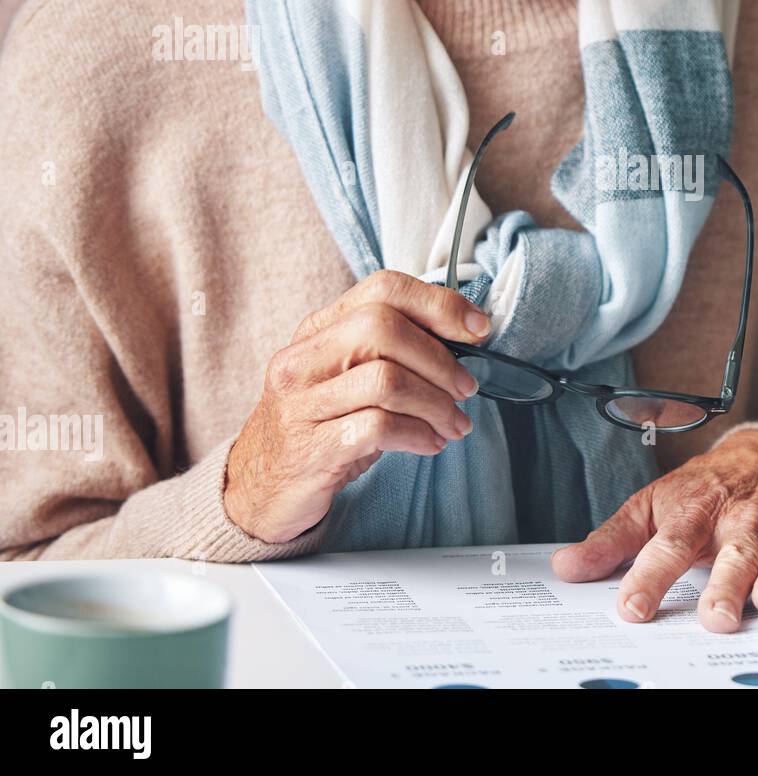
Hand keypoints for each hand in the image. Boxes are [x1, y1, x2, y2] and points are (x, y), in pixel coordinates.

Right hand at [225, 269, 490, 542]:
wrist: (261, 486)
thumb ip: (394, 349)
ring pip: (386, 380)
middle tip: (466, 388)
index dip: (439, 304)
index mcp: (319, 329)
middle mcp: (303, 359)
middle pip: (383, 328)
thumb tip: (469, 336)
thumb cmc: (322, 424)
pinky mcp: (310, 448)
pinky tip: (430, 443)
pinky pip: (378, 428)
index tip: (478, 329)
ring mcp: (301, 403)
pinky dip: (418, 434)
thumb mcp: (350, 376)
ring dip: (436, 403)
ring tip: (454, 423)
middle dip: (440, 359)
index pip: (383, 289)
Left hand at [551, 429, 757, 631]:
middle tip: (717, 618)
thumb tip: (564, 568)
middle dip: (725, 585)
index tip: (631, 609)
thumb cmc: (703, 487)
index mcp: (693, 512)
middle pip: (731, 554)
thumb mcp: (651, 504)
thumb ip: (611, 540)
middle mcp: (737, 520)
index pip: (667, 545)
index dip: (648, 577)